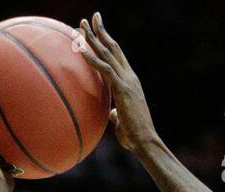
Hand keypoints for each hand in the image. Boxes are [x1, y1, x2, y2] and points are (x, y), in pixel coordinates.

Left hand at [77, 12, 155, 152]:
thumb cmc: (134, 136)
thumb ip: (115, 114)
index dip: (108, 42)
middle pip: (114, 48)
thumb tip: (110, 113)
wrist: (145, 141)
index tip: (99, 30)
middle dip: (102, 32)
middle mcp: (130, 77)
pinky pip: (104, 68)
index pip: (118, 57)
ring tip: (82, 24)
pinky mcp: (122, 88)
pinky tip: (80, 48)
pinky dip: (91, 57)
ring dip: (94, 38)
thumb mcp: (122, 121)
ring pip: (108, 53)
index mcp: (130, 82)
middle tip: (92, 17)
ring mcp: (127, 81)